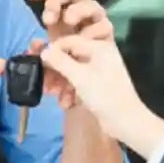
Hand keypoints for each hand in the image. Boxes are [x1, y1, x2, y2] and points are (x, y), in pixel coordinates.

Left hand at [0, 0, 113, 108]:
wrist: (89, 93)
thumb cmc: (65, 74)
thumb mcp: (40, 70)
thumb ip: (19, 66)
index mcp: (63, 20)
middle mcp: (81, 19)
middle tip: (47, 17)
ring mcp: (96, 28)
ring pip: (94, 6)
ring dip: (79, 10)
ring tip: (67, 20)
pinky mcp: (108, 41)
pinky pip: (105, 27)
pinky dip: (95, 29)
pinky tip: (85, 37)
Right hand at [36, 34, 150, 142]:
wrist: (125, 122)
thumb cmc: (104, 95)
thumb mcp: (80, 77)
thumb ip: (60, 61)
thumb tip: (44, 50)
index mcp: (99, 47)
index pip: (70, 41)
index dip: (53, 49)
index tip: (38, 59)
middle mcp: (99, 55)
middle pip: (70, 56)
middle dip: (55, 69)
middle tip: (42, 79)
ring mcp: (99, 71)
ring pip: (72, 70)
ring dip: (60, 82)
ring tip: (51, 94)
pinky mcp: (97, 85)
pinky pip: (78, 81)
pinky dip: (70, 90)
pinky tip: (64, 102)